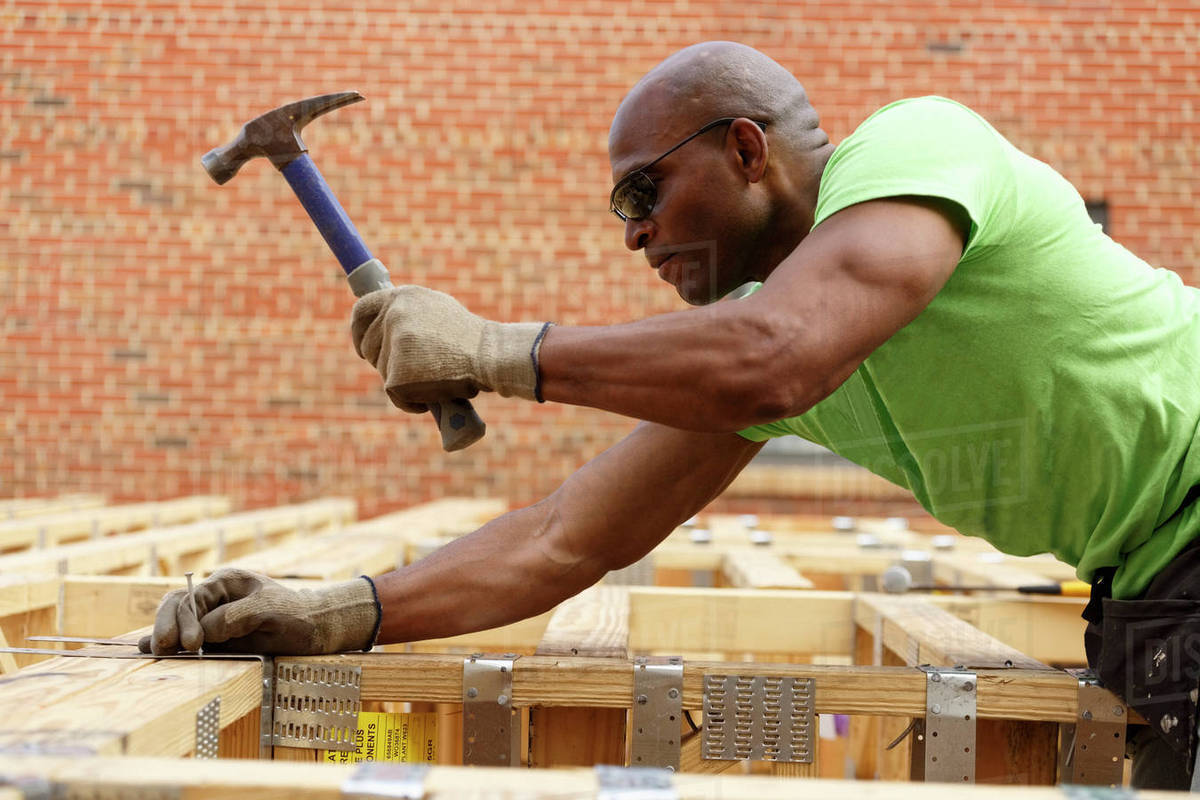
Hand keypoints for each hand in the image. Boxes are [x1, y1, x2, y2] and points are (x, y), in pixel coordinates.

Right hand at [137, 568, 380, 655]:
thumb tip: (204, 632)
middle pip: (177, 606)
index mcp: (226, 582)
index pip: (192, 597)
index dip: (184, 619)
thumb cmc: (296, 613)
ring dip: (163, 635)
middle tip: (163, 648)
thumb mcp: (269, 610)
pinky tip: (151, 650)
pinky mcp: (216, 638)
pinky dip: (171, 644)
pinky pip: (188, 639)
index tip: (190, 643)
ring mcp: (213, 618)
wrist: (315, 629)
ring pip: (177, 622)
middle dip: (167, 625)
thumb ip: (236, 617)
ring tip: (150, 651)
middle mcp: (215, 598)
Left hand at [351, 285, 550, 411]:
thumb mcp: (437, 312)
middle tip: (409, 371)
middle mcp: (393, 317)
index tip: (361, 347)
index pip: (361, 310)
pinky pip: (395, 395)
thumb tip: (385, 323)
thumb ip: (409, 314)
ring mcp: (393, 345)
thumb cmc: (471, 339)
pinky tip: (434, 395)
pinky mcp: (396, 375)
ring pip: (383, 372)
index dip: (357, 331)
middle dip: (383, 362)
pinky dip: (412, 401)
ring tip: (435, 377)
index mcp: (402, 297)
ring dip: (404, 381)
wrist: (491, 356)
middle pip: (368, 346)